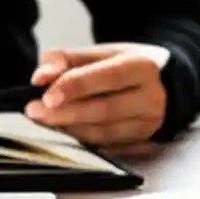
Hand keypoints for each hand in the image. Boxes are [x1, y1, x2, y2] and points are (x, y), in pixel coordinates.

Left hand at [24, 43, 169, 153]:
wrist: (164, 85)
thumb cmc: (126, 66)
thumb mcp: (100, 52)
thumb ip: (65, 60)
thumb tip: (40, 77)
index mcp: (142, 67)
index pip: (109, 77)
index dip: (76, 87)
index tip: (47, 95)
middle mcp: (151, 97)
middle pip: (105, 109)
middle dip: (66, 113)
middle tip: (36, 111)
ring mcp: (148, 124)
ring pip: (104, 133)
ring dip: (69, 129)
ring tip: (44, 120)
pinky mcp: (141, 143)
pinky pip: (106, 146)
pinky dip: (81, 140)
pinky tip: (64, 132)